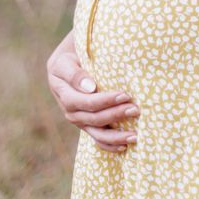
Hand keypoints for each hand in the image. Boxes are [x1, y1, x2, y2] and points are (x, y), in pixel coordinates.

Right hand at [47, 30, 138, 152]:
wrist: (71, 56)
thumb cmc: (73, 52)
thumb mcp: (67, 58)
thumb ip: (75, 72)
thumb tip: (90, 88)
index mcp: (62, 90)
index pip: (85, 101)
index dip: (105, 101)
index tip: (125, 95)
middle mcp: (68, 108)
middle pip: (93, 118)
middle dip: (116, 115)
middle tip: (136, 109)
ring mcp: (77, 118)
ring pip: (96, 132)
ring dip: (116, 136)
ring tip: (136, 136)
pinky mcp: (85, 123)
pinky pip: (96, 138)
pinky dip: (110, 144)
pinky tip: (125, 146)